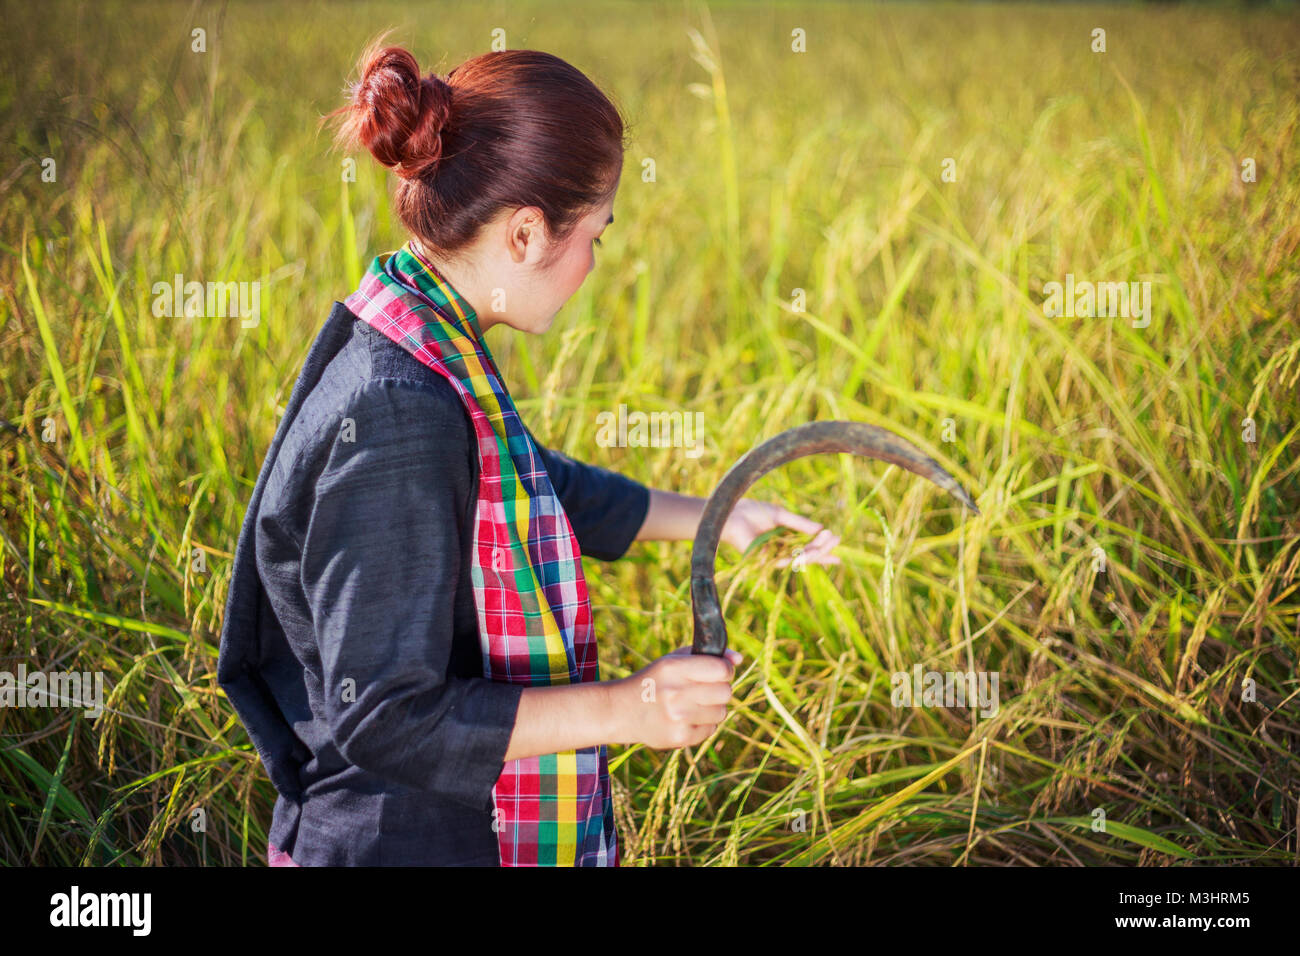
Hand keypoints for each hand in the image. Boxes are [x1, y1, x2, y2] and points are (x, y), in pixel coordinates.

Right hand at [609, 646, 742, 749]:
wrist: (621, 711)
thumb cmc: (653, 682)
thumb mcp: (672, 661)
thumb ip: (705, 656)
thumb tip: (738, 658)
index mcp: (674, 668)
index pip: (721, 669)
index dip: (725, 670)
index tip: (718, 672)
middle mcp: (676, 693)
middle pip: (725, 692)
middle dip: (720, 690)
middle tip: (705, 690)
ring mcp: (678, 717)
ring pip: (721, 712)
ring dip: (713, 708)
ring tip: (692, 705)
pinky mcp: (680, 737)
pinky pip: (711, 730)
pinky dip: (704, 725)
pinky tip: (686, 719)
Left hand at [721, 497, 840, 568]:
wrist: (731, 515)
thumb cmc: (752, 512)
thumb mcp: (781, 515)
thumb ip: (800, 523)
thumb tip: (822, 529)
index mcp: (787, 538)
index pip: (809, 544)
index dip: (825, 544)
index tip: (838, 539)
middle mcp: (783, 549)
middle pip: (810, 553)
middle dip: (824, 547)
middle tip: (836, 539)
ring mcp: (776, 556)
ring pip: (802, 558)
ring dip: (817, 551)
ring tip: (828, 542)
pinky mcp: (768, 561)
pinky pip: (789, 561)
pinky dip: (802, 556)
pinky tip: (813, 552)